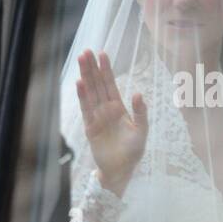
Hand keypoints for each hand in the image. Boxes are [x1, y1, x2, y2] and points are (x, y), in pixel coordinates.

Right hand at [76, 49, 147, 195]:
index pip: (111, 84)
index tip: (102, 54)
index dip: (106, 69)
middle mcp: (106, 109)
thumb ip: (141, 112)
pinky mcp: (90, 127)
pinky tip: (80, 83)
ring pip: (90, 92)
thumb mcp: (142, 131)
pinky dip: (83, 96)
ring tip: (81, 61)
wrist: (121, 170)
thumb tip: (139, 93)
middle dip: (92, 68)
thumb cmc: (133, 151)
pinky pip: (86, 108)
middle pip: (98, 84)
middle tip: (86, 51)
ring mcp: (97, 117)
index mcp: (119, 107)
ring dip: (86, 76)